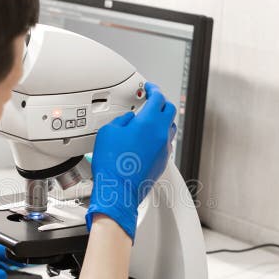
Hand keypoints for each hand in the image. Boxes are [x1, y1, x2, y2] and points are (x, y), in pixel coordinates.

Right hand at [86, 82, 175, 239]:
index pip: (158, 98)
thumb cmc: (112, 164)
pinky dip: (158, 136)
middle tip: (151, 101)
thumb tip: (129, 120)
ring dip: (161, 120)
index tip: (149, 88)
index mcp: (149, 122)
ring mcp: (164, 149)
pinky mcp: (162, 161)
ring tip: (149, 120)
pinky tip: (146, 140)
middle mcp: (161, 134)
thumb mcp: (108, 132)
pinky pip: (165, 142)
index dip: (153, 89)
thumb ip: (122, 120)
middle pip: (169, 110)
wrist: (119, 190)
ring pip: (170, 127)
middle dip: (161, 103)